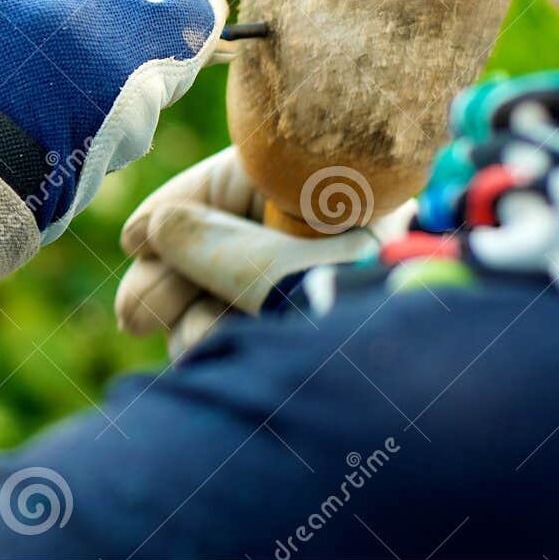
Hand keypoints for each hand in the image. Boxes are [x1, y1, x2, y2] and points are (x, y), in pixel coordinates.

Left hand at [0, 0, 227, 324]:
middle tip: (47, 73)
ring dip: (18, 10)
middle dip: (91, 16)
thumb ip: (129, 95)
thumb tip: (134, 71)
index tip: (147, 43)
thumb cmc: (15, 192)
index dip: (165, 26)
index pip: (185, 1)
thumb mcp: (103, 154)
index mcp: (137, 35)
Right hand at [116, 147, 414, 357]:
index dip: (174, 210)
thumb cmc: (360, 303)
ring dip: (195, 320)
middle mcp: (324, 230)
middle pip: (221, 243)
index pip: (230, 184)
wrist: (426, 376)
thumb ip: (211, 245)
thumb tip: (157, 228)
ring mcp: (321, 280)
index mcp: (328, 186)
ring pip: (229, 292)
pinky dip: (225, 342)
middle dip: (171, 280)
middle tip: (133, 317)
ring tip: (195, 347)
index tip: (132, 240)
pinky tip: (208, 359)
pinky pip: (254, 325)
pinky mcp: (318, 325)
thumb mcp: (275, 267)